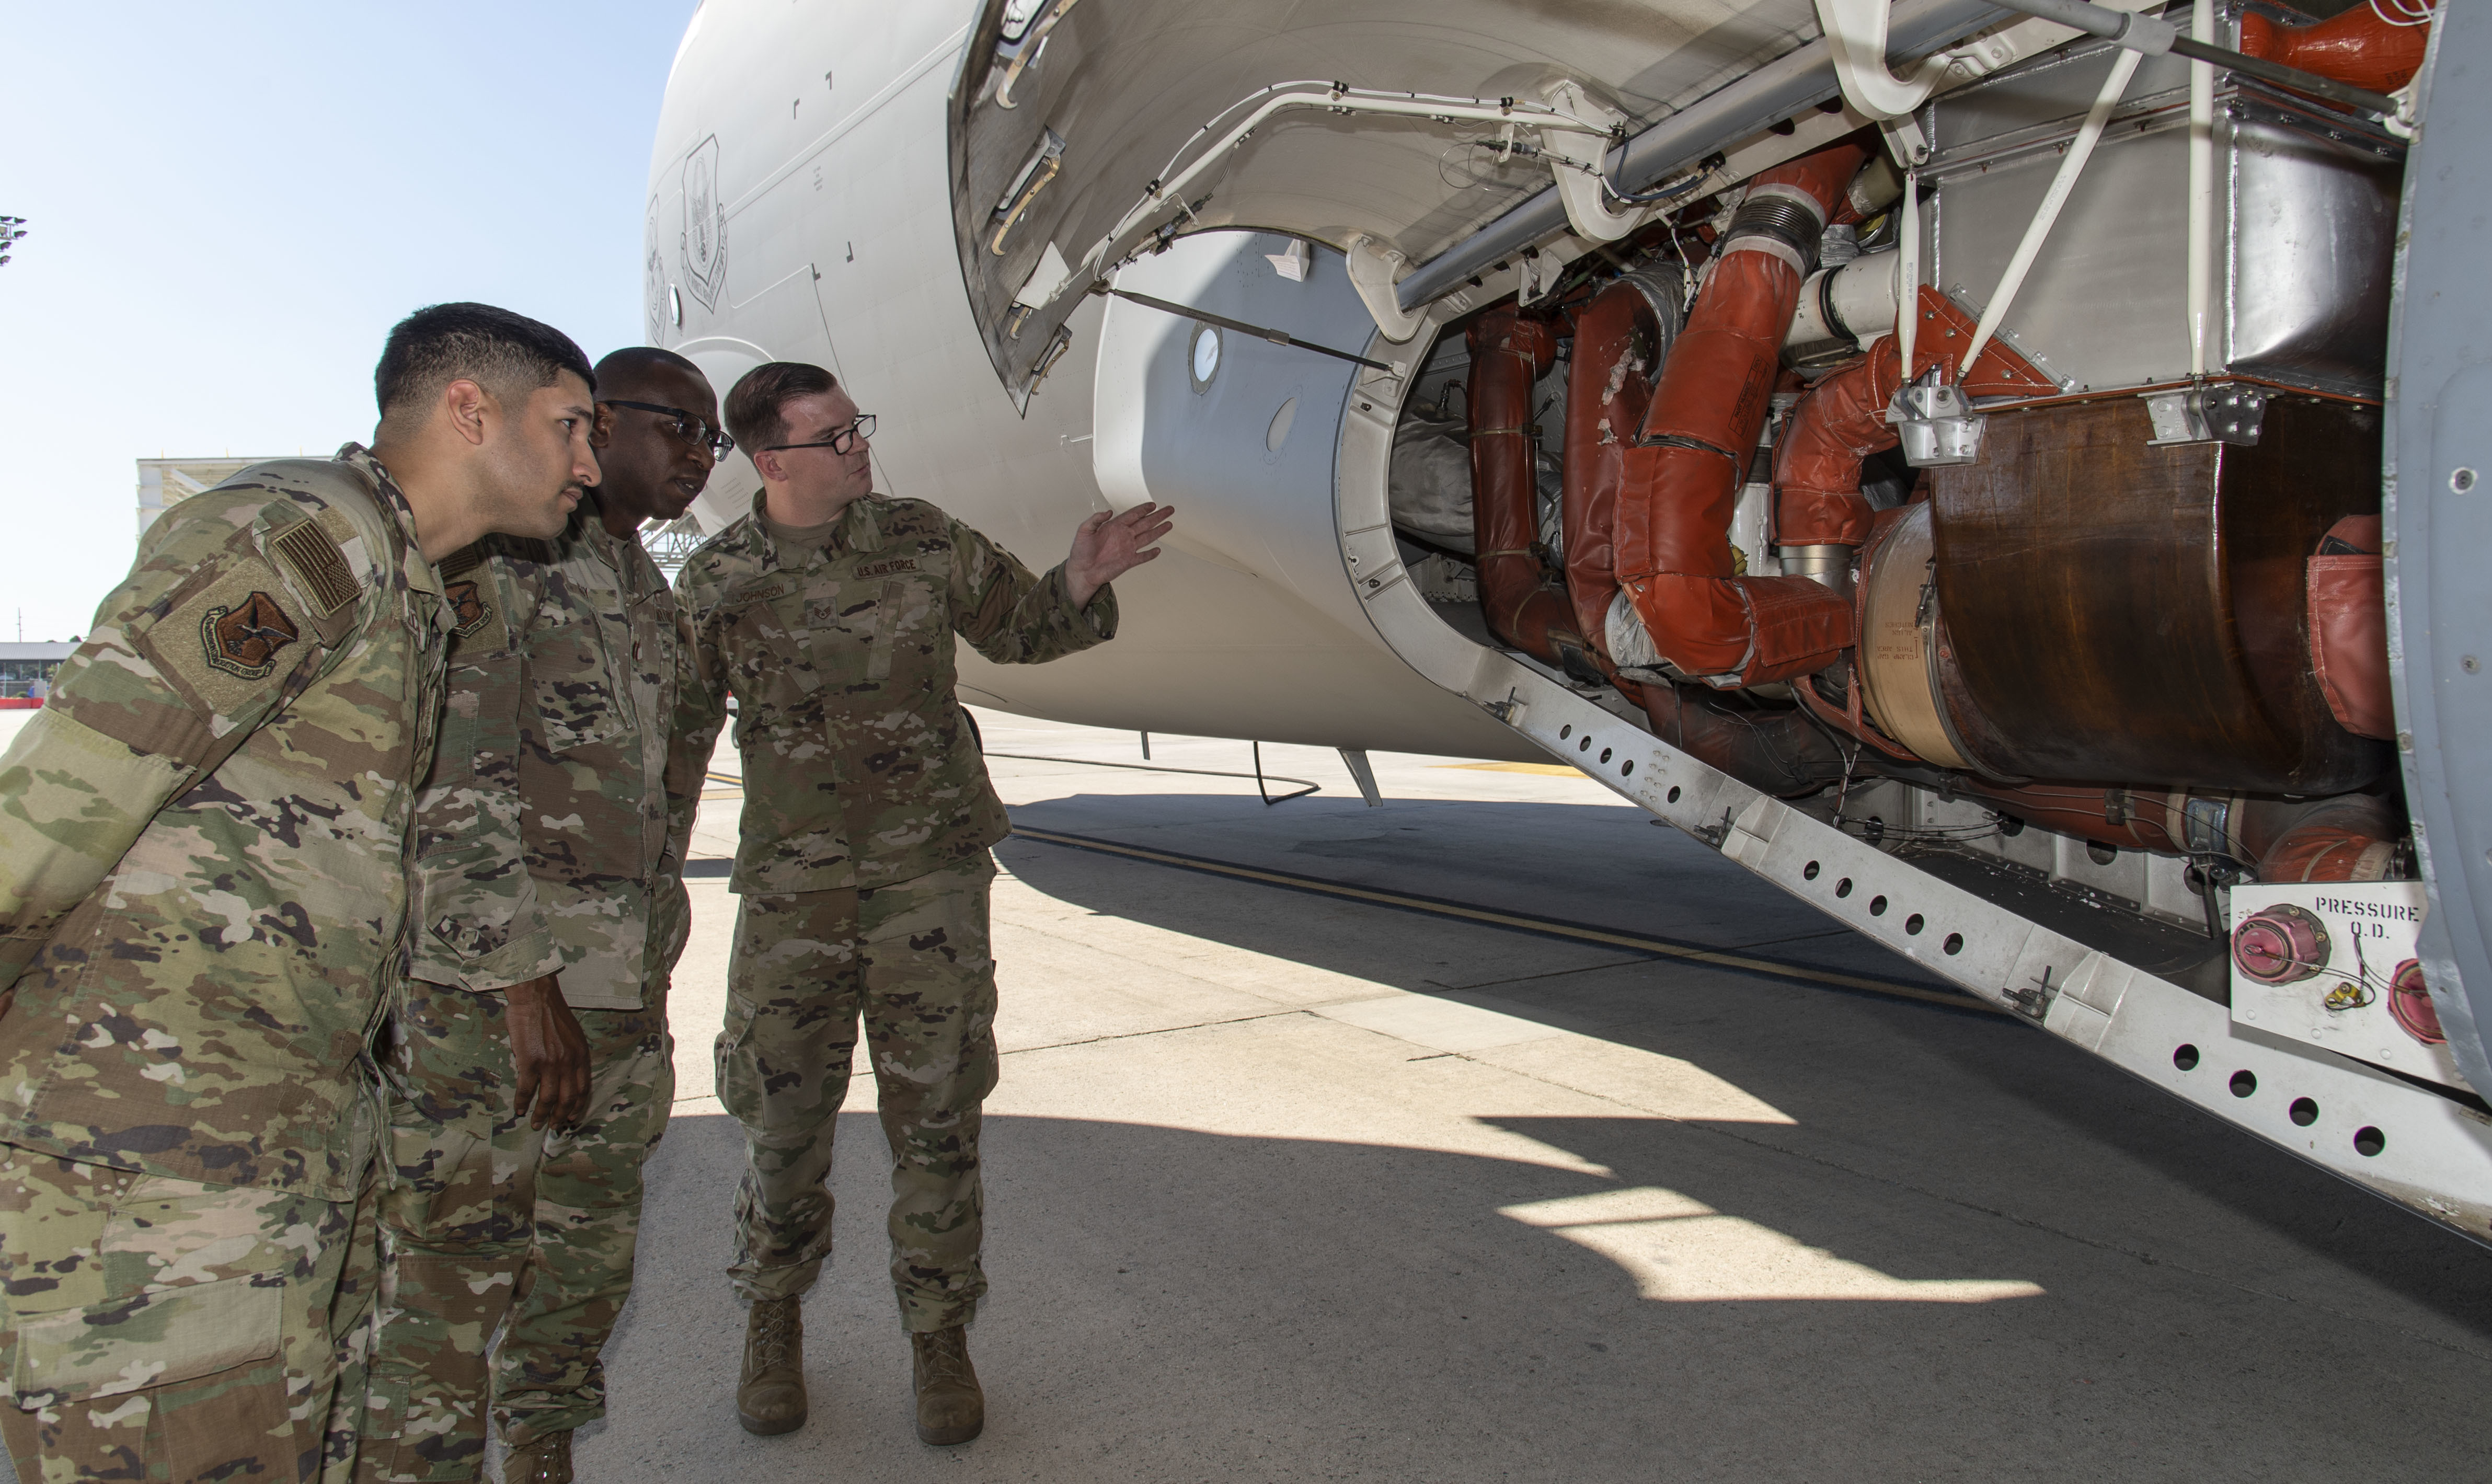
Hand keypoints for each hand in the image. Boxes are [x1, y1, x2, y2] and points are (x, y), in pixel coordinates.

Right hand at [505, 974, 590, 1129]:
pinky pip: (526, 1089)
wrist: (535, 996)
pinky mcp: (530, 1061)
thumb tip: (569, 1072)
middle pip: (567, 1098)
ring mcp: (550, 1063)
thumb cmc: (551, 1013)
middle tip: (554, 1127)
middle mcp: (569, 1062)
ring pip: (547, 1099)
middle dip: (561, 1116)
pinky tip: (518, 1109)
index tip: (572, 1117)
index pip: (584, 1088)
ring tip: (536, 1124)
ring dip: (541, 1115)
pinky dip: (521, 1102)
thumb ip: (573, 1054)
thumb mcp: (573, 1034)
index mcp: (581, 1055)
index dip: (578, 1106)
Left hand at [1064, 502, 1173, 607]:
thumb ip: (1095, 519)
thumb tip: (1109, 512)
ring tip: (1169, 524)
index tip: (1153, 504)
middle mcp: (1123, 536)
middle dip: (1158, 516)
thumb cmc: (1080, 551)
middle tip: (1169, 509)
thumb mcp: (1084, 530)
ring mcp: (1127, 549)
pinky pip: (1142, 557)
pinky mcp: (1128, 562)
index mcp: (1114, 527)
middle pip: (1145, 523)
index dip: (1143, 509)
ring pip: (1147, 537)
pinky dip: (1150, 554)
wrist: (1081, 571)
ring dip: (1159, 531)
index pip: (1132, 515)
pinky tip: (1158, 550)